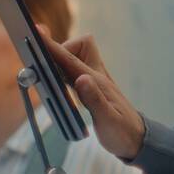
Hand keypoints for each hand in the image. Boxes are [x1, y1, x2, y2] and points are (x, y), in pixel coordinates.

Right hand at [37, 26, 145, 159]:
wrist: (136, 140)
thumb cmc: (123, 132)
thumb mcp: (108, 121)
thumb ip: (95, 100)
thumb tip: (81, 79)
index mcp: (98, 82)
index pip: (72, 60)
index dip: (53, 47)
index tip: (37, 33)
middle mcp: (96, 76)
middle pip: (77, 47)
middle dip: (59, 51)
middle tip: (43, 66)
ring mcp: (95, 81)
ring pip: (75, 57)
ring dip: (60, 61)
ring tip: (45, 72)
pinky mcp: (92, 88)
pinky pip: (75, 71)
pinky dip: (63, 72)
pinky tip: (56, 83)